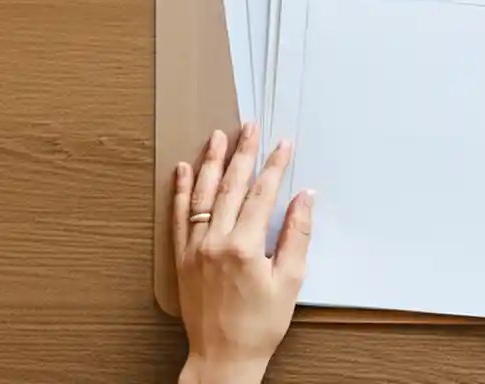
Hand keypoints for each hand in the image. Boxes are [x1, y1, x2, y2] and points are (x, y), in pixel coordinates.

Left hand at [172, 124, 315, 383]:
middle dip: (243, 153)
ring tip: (218, 137)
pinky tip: (185, 170)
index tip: (282, 145)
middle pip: (231, 186)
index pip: (262, 194)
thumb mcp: (290, 281)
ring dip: (212, 163)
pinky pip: (180, 216)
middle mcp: (215, 242)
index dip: (274, 166)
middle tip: (250, 127)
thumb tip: (304, 197)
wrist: (224, 357)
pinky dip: (182, 191)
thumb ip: (297, 235)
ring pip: (203, 195)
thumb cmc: (260, 325)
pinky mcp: (183, 258)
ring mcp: (195, 248)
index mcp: (245, 247)